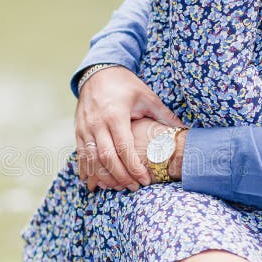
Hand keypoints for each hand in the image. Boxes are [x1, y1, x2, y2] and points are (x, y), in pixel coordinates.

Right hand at [76, 66, 184, 191]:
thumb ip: (163, 114)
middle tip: (134, 188)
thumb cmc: (125, 85)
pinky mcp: (78, 131)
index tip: (145, 180)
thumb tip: (184, 129)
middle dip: (121, 177)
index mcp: (115, 115)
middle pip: (106, 159)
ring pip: (91, 161)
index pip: (124, 148)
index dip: (134, 167)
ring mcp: (85, 129)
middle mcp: (97, 124)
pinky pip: (81, 156)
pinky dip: (87, 171)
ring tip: (118, 188)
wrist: (97, 73)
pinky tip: (95, 183)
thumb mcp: (146, 96)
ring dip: (104, 178)